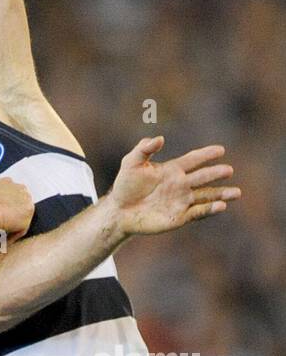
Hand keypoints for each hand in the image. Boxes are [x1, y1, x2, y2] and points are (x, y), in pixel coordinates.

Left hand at [109, 136, 240, 235]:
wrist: (120, 211)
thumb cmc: (125, 185)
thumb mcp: (131, 162)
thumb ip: (144, 149)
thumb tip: (160, 138)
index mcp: (172, 170)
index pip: (193, 159)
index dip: (206, 154)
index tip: (220, 150)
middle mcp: (181, 184)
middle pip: (203, 177)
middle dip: (216, 173)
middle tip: (229, 170)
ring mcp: (181, 201)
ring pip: (206, 196)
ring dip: (221, 194)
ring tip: (237, 193)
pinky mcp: (179, 217)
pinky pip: (198, 212)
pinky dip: (210, 209)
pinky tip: (221, 206)